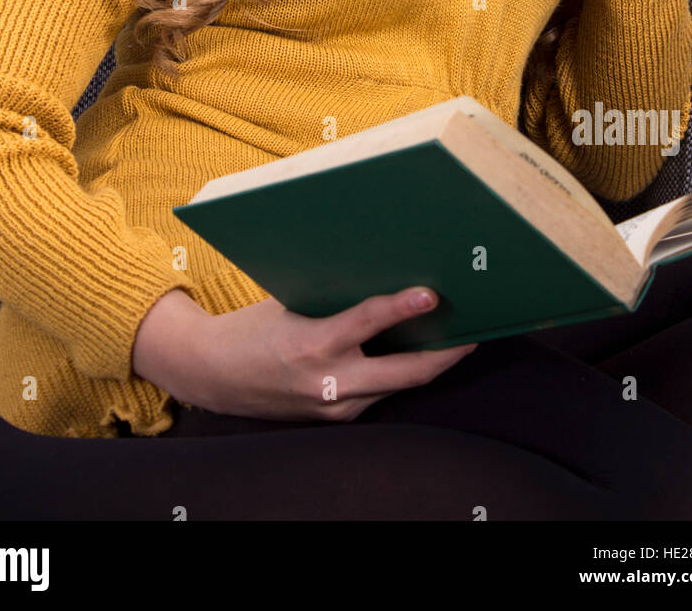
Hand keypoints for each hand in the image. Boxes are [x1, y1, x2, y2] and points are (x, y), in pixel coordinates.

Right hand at [134, 286, 477, 422]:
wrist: (215, 375)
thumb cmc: (253, 327)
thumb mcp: (291, 303)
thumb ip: (335, 298)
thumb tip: (383, 273)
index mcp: (312, 345)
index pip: (367, 323)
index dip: (402, 306)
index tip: (433, 293)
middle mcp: (329, 383)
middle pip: (406, 372)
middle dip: (447, 353)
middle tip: (476, 330)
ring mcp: (336, 407)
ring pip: (399, 386)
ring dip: (429, 363)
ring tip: (458, 337)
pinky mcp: (337, 418)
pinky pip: (380, 393)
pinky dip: (400, 373)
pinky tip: (418, 354)